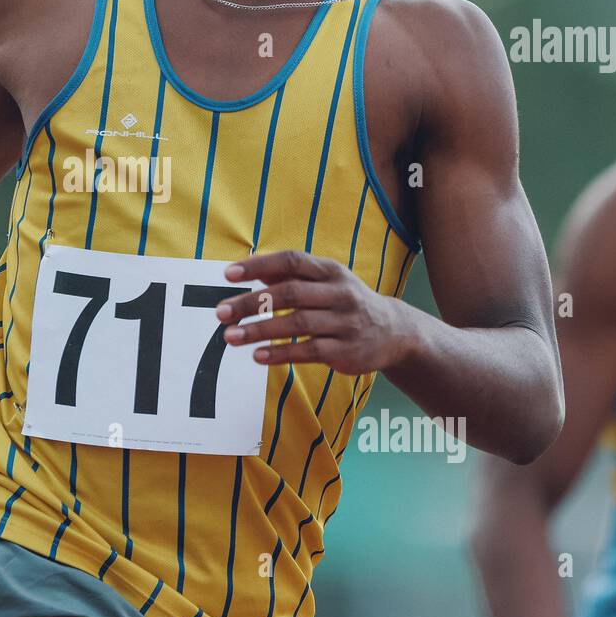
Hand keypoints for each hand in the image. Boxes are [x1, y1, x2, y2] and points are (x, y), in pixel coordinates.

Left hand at [216, 249, 412, 373]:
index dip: (259, 265)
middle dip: (251, 303)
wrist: (394, 332)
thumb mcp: (326, 281)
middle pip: (289, 293)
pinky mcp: (345, 350)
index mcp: (330, 271)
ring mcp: (344, 322)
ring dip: (259, 331)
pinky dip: (281, 354)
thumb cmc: (346, 302)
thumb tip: (249, 267)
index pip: (291, 261)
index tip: (228, 274)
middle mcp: (339, 293)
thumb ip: (290, 274)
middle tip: (221, 312)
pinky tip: (258, 356)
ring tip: (230, 337)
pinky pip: (308, 351)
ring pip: (296, 324)